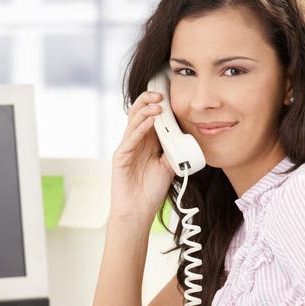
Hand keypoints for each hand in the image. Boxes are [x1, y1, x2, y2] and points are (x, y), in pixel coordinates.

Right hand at [110, 90, 174, 220]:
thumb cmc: (151, 191)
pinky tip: (151, 121)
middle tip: (162, 94)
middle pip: (138, 113)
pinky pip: (130, 138)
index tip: (170, 95)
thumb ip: (173, 151)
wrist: (138, 211)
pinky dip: (141, 128)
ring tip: (158, 104)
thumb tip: (184, 137)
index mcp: (146, 142)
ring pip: (133, 121)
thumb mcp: (168, 167)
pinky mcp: (120, 157)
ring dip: (146, 111)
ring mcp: (126, 148)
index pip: (150, 116)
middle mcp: (134, 141)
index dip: (158, 105)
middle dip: (149, 101)